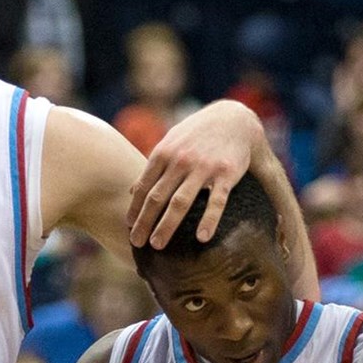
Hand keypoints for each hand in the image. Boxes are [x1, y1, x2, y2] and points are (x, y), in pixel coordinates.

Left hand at [128, 101, 264, 247]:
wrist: (234, 117)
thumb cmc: (198, 133)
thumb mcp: (171, 142)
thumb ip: (153, 167)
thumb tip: (131, 191)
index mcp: (164, 153)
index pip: (143, 186)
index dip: (135, 209)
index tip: (129, 228)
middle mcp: (180, 160)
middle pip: (156, 197)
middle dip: (144, 222)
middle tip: (137, 243)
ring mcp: (203, 167)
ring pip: (180, 202)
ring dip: (166, 226)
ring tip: (157, 246)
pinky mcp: (226, 173)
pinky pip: (216, 201)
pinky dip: (208, 220)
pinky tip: (202, 238)